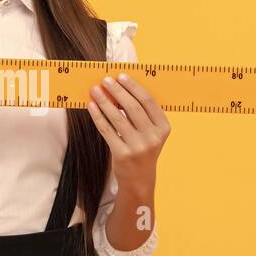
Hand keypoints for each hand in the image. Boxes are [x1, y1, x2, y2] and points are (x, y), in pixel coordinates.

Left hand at [86, 73, 170, 189]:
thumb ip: (141, 114)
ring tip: (95, 90)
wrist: (139, 180)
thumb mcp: (151, 133)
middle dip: (118, 91)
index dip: (134, 87)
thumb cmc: (143, 150)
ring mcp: (138, 147)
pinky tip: (92, 106)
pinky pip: (107, 131)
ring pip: (118, 118)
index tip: (121, 76)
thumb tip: (121, 88)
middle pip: (133, 107)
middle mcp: (153, 137)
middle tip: (106, 80)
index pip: (148, 101)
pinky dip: (98, 117)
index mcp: (163, 128)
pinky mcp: (122, 154)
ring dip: (105, 101)